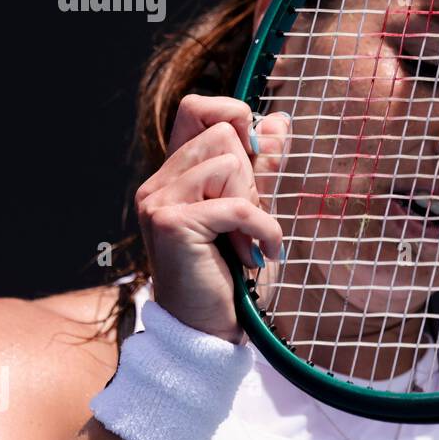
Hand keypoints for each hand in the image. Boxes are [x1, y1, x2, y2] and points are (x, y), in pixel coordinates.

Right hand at [135, 94, 290, 341]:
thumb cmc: (233, 277)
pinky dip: (261, 230)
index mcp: (176, 174)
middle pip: (222, 135)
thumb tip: (280, 120)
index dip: (233, 118)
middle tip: (246, 222)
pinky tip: (259, 255)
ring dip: (253, 206)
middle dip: (250, 178)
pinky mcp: (170, 223)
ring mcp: (158, 201)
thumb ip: (264, 168)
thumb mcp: (255, 212)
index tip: (254, 163)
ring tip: (245, 242)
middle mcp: (159, 183)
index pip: (197, 108)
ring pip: (228, 164)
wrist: (212, 331)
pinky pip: (236, 205)